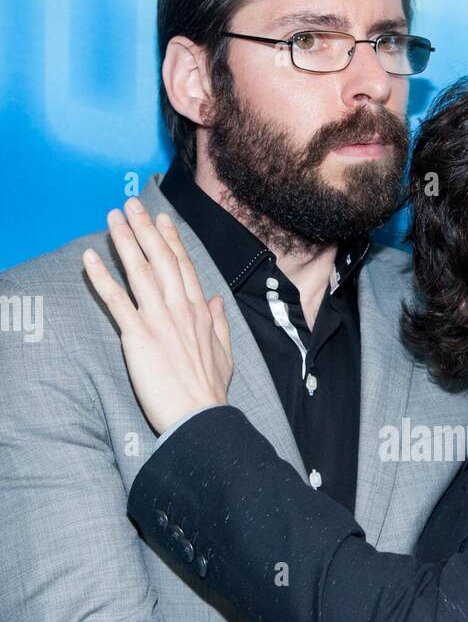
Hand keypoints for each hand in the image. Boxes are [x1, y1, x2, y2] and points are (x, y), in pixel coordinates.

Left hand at [82, 197, 232, 434]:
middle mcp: (180, 309)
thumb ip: (219, 324)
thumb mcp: (225, 354)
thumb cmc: (210, 392)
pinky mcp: (138, 336)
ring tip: (112, 218)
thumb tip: (216, 299)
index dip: (171, 240)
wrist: (200, 417)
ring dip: (124, 241)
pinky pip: (116, 301)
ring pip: (139, 271)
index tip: (161, 220)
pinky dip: (101, 278)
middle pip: (160, 259)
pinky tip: (89, 259)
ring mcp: (159, 320)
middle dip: (145, 229)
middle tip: (131, 205)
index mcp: (199, 313)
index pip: (183, 267)